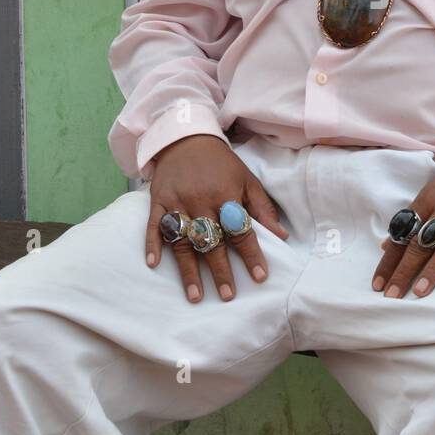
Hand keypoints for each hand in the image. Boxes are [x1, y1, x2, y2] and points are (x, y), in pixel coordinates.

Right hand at [145, 134, 288, 302]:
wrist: (186, 137)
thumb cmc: (221, 163)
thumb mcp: (247, 179)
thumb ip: (263, 209)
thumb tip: (281, 236)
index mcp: (226, 195)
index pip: (241, 231)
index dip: (252, 254)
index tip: (259, 276)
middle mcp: (201, 201)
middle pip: (212, 241)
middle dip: (221, 270)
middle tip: (227, 295)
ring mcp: (177, 202)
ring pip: (183, 241)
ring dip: (189, 271)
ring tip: (196, 296)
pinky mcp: (158, 201)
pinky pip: (154, 226)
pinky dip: (152, 244)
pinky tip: (153, 264)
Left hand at [371, 158, 434, 298]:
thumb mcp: (431, 194)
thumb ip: (411, 219)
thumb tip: (386, 244)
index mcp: (427, 201)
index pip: (402, 234)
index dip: (389, 260)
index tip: (378, 285)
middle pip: (420, 243)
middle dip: (404, 271)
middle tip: (392, 295)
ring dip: (433, 268)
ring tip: (420, 291)